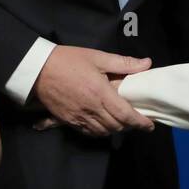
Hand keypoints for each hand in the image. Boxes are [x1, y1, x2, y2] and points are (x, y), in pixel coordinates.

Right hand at [31, 46, 154, 136]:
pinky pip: (88, 132)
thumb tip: (146, 64)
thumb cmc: (68, 60)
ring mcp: (79, 116)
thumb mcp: (97, 57)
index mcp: (101, 93)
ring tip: (120, 122)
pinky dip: (99, 131)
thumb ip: (123, 63)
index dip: (140, 122)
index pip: (126, 115)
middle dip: (129, 126)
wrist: (38, 69)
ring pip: (103, 132)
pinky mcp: (68, 120)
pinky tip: (102, 124)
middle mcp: (91, 108)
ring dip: (114, 129)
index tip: (149, 125)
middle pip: (116, 126)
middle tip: (135, 120)